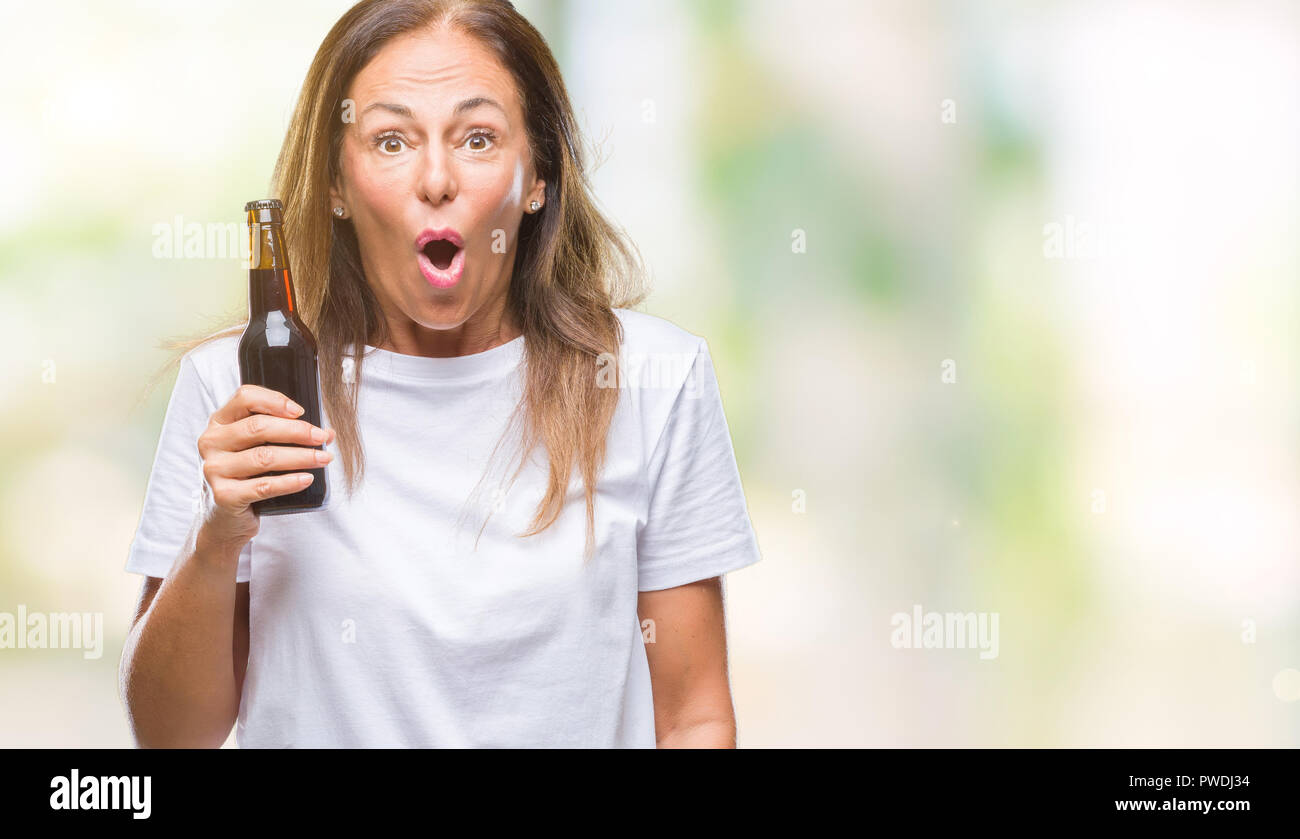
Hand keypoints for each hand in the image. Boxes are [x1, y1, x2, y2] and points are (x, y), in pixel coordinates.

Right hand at [195, 384, 333, 550]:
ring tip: (323, 458)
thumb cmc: (246, 477)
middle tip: (322, 437)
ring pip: (264, 457)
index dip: (275, 401)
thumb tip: (327, 433)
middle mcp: (211, 442)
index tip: (301, 411)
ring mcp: (214, 469)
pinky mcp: (224, 495)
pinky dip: (290, 482)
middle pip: (258, 427)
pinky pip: (264, 486)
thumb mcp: (258, 449)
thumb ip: (286, 435)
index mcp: (219, 422)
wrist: (225, 520)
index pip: (245, 397)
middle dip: (297, 431)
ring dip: (300, 457)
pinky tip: (307, 478)